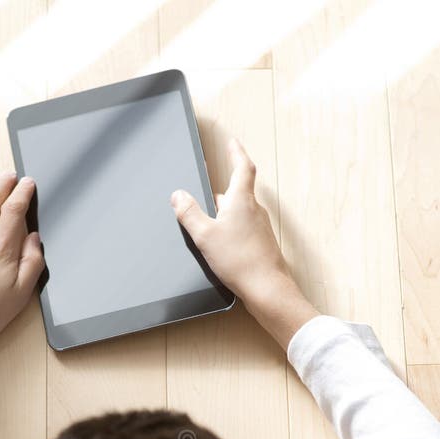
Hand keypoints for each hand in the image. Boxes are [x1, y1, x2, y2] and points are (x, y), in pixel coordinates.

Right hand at [170, 138, 317, 348]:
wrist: (266, 288)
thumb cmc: (240, 261)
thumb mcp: (204, 235)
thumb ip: (189, 213)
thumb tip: (178, 195)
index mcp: (241, 200)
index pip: (242, 167)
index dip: (236, 152)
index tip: (232, 143)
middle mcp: (254, 210)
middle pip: (237, 191)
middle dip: (221, 190)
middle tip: (207, 190)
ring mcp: (259, 228)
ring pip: (239, 212)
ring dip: (224, 214)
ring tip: (209, 223)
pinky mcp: (260, 244)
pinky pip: (243, 230)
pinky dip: (231, 231)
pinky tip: (222, 246)